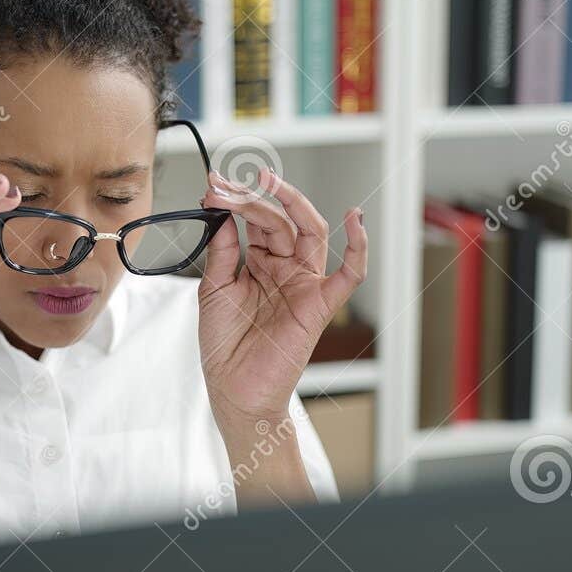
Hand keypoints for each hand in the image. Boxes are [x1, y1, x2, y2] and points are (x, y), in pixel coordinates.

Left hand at [198, 168, 367, 429]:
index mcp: (260, 263)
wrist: (233, 389)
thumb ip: (222, 252)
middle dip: (253, 198)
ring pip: (310, 232)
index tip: (212, 186)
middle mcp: (285, 268)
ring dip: (291, 203)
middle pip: (279, 220)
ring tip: (266, 183)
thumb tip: (224, 214)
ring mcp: (304, 284)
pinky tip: (354, 218)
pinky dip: (359, 247)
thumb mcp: (214, 289)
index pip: (255, 221)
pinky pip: (349, 275)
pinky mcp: (320, 305)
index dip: (235, 201)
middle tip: (227, 185)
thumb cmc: (224, 345)